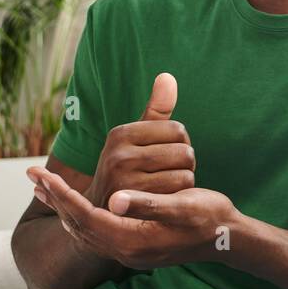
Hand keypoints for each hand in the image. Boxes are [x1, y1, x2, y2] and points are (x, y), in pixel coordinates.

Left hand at [26, 165, 238, 269]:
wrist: (227, 239)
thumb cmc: (209, 218)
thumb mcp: (182, 207)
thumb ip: (148, 204)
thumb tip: (114, 201)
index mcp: (131, 240)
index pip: (84, 216)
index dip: (63, 194)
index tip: (43, 175)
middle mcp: (124, 250)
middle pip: (77, 224)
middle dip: (55, 198)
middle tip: (33, 175)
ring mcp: (128, 251)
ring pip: (83, 229)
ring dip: (64, 206)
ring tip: (45, 188)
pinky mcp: (133, 246)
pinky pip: (94, 231)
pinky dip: (79, 213)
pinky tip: (76, 203)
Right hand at [32, 72, 195, 210]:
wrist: (102, 211)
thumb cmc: (126, 168)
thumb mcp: (135, 139)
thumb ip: (156, 110)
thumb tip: (167, 76)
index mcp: (120, 134)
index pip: (177, 129)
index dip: (180, 142)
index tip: (167, 151)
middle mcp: (118, 154)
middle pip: (184, 151)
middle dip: (184, 161)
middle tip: (168, 170)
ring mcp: (125, 179)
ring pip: (185, 172)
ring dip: (184, 179)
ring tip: (165, 182)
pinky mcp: (137, 201)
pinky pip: (180, 191)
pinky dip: (179, 194)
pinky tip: (165, 196)